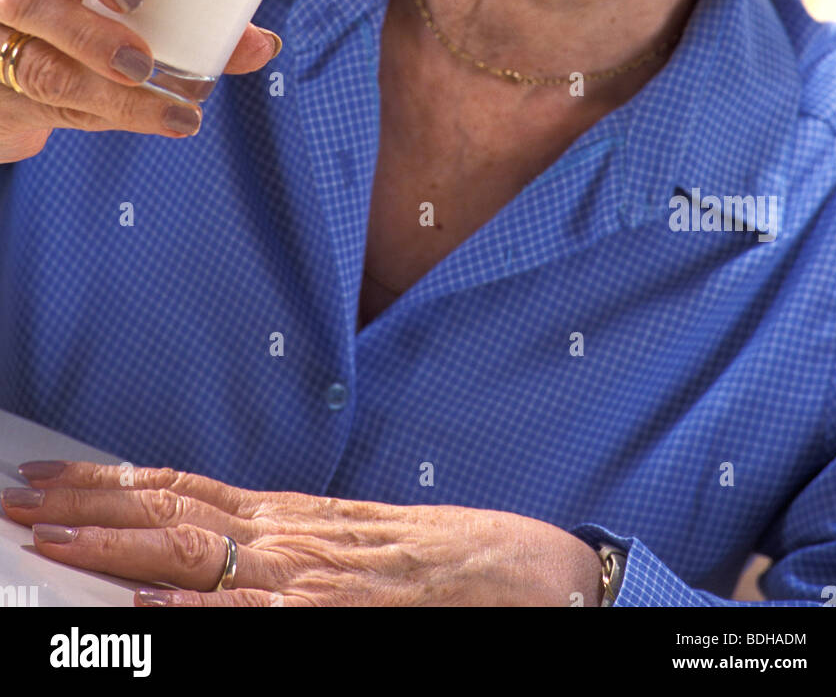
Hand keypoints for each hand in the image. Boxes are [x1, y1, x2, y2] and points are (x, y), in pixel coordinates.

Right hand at [0, 0, 280, 160]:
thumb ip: (171, 2)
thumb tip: (262, 45)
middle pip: (24, 0)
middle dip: (89, 35)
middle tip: (144, 63)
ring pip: (32, 67)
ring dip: (105, 96)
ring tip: (170, 112)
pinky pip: (39, 110)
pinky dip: (99, 117)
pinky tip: (145, 122)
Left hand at [2, 460, 602, 606]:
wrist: (528, 572)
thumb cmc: (449, 560)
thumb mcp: (353, 544)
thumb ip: (287, 547)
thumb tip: (212, 555)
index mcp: (293, 516)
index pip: (180, 487)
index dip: (110, 483)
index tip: (53, 479)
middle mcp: (291, 534)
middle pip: (169, 511)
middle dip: (86, 508)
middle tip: (20, 499)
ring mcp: (310, 573)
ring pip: (194, 549)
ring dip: (111, 545)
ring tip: (45, 536)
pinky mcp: (335, 614)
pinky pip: (251, 612)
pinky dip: (195, 605)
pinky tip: (147, 602)